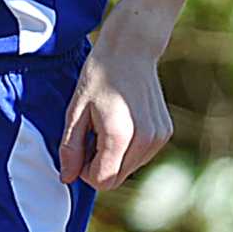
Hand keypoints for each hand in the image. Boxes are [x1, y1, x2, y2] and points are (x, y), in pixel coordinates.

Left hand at [57, 12, 173, 188]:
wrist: (131, 50)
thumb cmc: (100, 76)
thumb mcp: (75, 111)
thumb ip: (70, 149)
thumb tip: (67, 178)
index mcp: (120, 135)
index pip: (102, 181)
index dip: (84, 171)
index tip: (82, 147)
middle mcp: (145, 139)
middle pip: (116, 179)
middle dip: (100, 166)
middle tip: (93, 136)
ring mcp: (158, 137)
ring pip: (129, 169)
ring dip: (115, 157)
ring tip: (108, 127)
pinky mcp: (165, 132)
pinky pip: (142, 156)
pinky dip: (129, 148)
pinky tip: (124, 123)